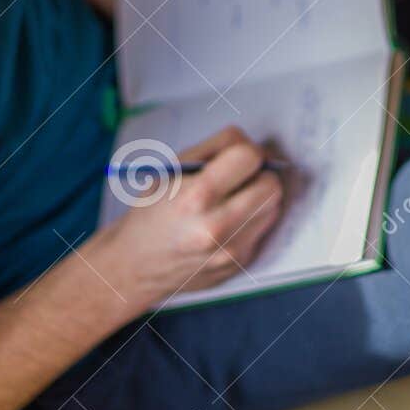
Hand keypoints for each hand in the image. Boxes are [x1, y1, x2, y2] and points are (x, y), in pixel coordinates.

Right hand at [86, 126, 284, 311]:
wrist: (136, 266)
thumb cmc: (150, 214)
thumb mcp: (170, 171)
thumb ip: (213, 151)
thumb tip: (250, 143)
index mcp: (195, 197)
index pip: (249, 157)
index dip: (246, 150)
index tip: (237, 155)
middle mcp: (217, 227)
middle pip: (271, 184)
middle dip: (259, 174)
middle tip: (241, 175)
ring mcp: (232, 250)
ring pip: (273, 206)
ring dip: (259, 196)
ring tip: (234, 197)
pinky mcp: (240, 263)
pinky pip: (264, 228)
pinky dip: (252, 219)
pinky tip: (228, 220)